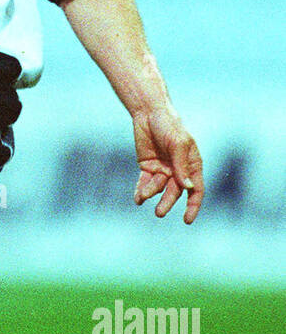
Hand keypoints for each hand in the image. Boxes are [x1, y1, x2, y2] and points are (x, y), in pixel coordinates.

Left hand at [132, 107, 203, 223]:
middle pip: (175, 192)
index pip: (196, 189)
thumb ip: (181, 165)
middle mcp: (178, 169)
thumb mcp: (178, 144)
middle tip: (159, 212)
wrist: (148, 113)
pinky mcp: (147, 166)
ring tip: (143, 195)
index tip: (187, 220)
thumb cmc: (169, 125)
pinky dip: (141, 191)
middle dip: (167, 202)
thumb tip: (188, 187)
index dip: (193, 205)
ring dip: (151, 193)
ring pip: (158, 188)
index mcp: (192, 164)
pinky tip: (137, 198)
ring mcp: (162, 169)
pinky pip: (145, 182)